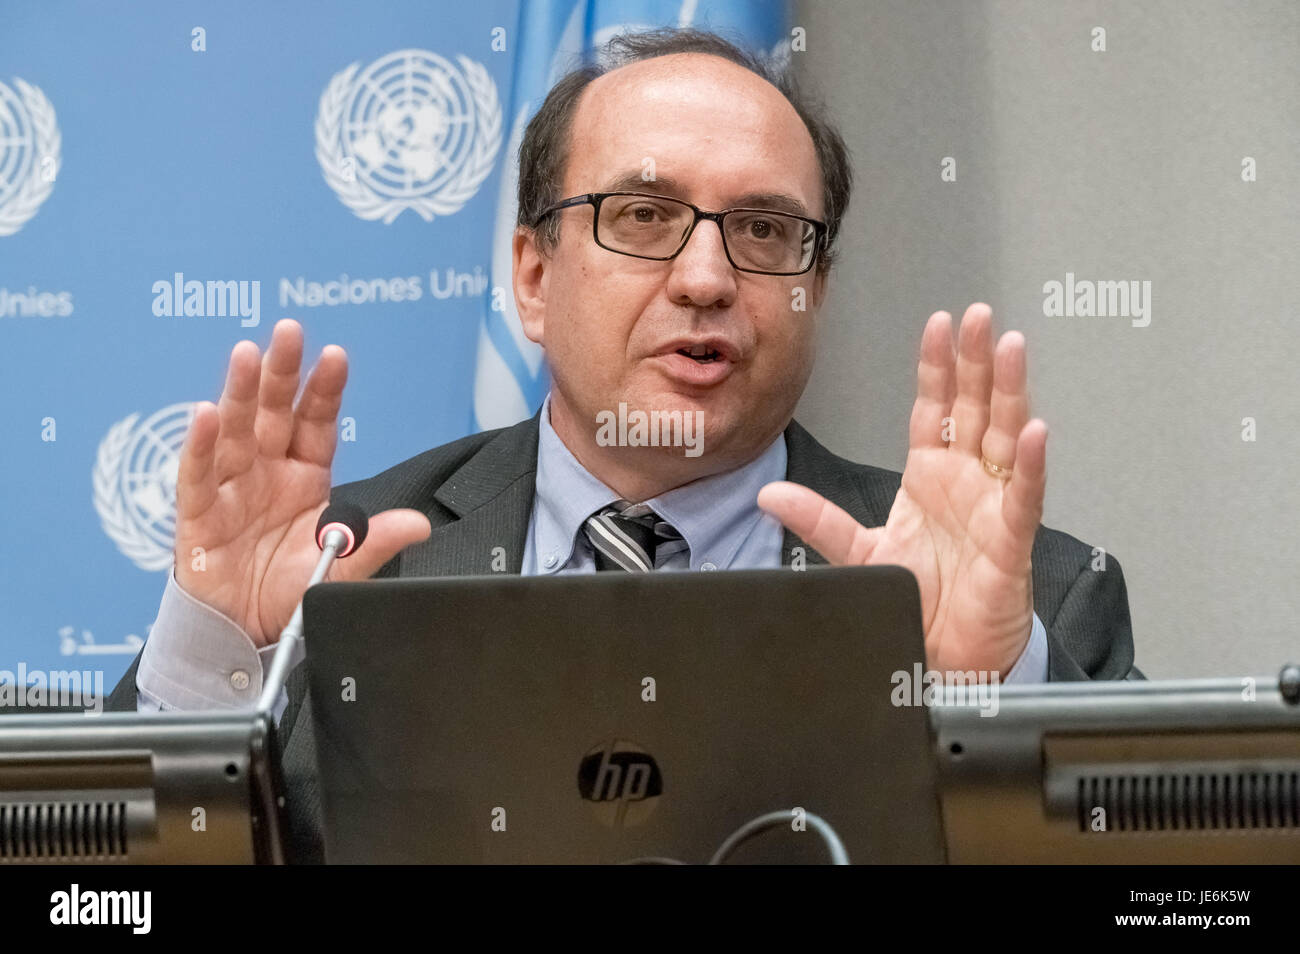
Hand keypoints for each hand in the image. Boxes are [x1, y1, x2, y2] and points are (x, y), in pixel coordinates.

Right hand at [174, 319, 431, 646]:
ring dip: (239, 391)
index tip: (335, 357)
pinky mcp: (199, 513)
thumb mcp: (342, 565)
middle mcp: (267, 470)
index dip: (324, 389)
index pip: (316, 422)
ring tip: (246, 355)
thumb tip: (420, 524)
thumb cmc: (289, 590)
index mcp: (305, 475)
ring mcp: (232, 486)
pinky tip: (205, 413)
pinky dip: (200, 443)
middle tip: (289, 332)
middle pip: (273, 411)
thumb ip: (377, 542)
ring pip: (234, 430)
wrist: (246, 631)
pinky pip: (198, 474)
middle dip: (281, 370)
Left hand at [758, 304, 1045, 676]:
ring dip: (1008, 392)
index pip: (934, 409)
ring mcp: (991, 505)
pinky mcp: (1011, 540)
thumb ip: (817, 518)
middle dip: (975, 361)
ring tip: (1009, 348)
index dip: (937, 368)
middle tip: (978, 317)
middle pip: (973, 409)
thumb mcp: (858, 552)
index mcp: (929, 478)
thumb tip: (770, 493)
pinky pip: (1024, 496)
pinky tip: (1034, 431)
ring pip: (1005, 437)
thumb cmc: (919, 601)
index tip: (938, 326)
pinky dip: (1031, 464)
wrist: (946, 657)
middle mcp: (964, 482)